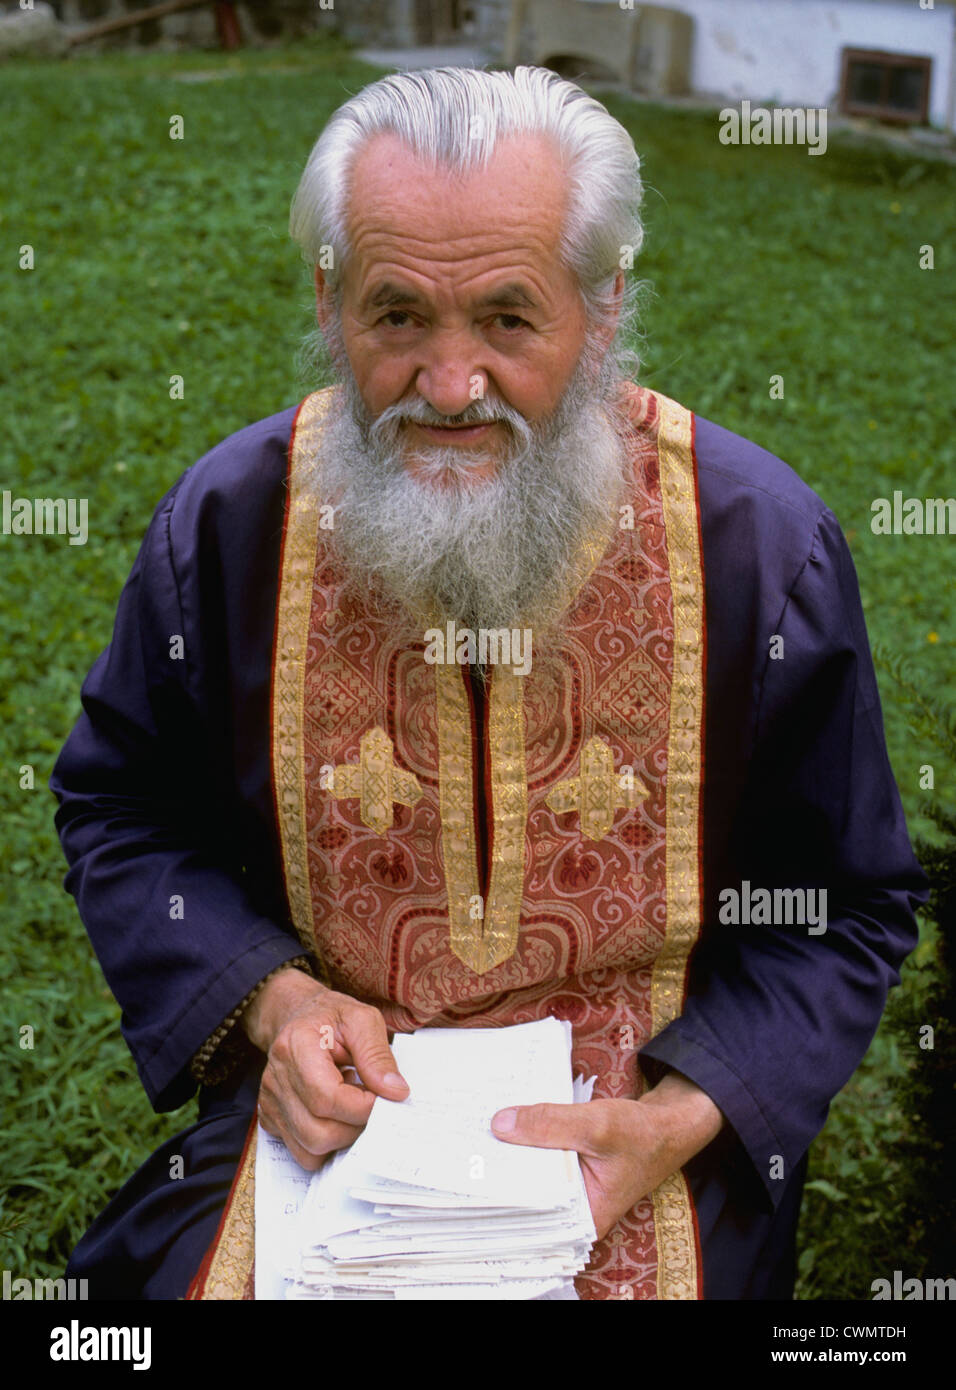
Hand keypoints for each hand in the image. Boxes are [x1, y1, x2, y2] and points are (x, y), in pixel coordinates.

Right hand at [242, 969, 408, 1170]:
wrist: (301, 1017)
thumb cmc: (333, 1018)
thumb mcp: (363, 1020)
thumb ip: (378, 1055)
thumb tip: (395, 1092)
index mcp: (296, 1046)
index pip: (326, 1097)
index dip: (361, 1107)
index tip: (382, 1098)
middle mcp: (276, 1078)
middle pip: (317, 1132)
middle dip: (354, 1128)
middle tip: (371, 1106)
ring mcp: (270, 1102)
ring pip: (309, 1150)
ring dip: (342, 1139)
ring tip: (353, 1109)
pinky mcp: (271, 1119)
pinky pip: (302, 1153)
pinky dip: (326, 1145)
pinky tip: (336, 1117)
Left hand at [491, 1074, 723, 1240]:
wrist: (670, 1122)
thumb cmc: (643, 1133)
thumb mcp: (597, 1126)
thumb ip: (551, 1124)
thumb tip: (500, 1124)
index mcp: (583, 1219)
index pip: (531, 1212)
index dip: (500, 1192)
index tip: (468, 1169)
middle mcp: (573, 1211)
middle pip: (526, 1192)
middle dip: (500, 1168)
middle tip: (462, 1144)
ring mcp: (571, 1189)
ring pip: (531, 1172)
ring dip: (510, 1151)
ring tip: (474, 1132)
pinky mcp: (569, 1168)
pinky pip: (541, 1157)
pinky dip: (526, 1140)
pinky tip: (504, 1122)